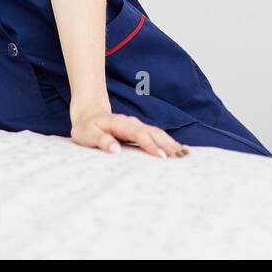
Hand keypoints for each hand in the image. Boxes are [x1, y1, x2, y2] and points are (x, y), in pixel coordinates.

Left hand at [70, 109, 187, 157]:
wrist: (89, 114)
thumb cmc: (86, 127)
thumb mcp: (87, 134)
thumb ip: (101, 140)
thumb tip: (115, 150)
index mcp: (119, 124)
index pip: (138, 134)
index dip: (150, 145)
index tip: (161, 156)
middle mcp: (132, 123)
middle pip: (153, 132)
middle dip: (167, 144)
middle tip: (180, 157)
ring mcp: (137, 126)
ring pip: (157, 133)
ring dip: (170, 143)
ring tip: (184, 155)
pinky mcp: (140, 131)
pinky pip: (156, 135)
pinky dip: (168, 142)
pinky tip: (178, 150)